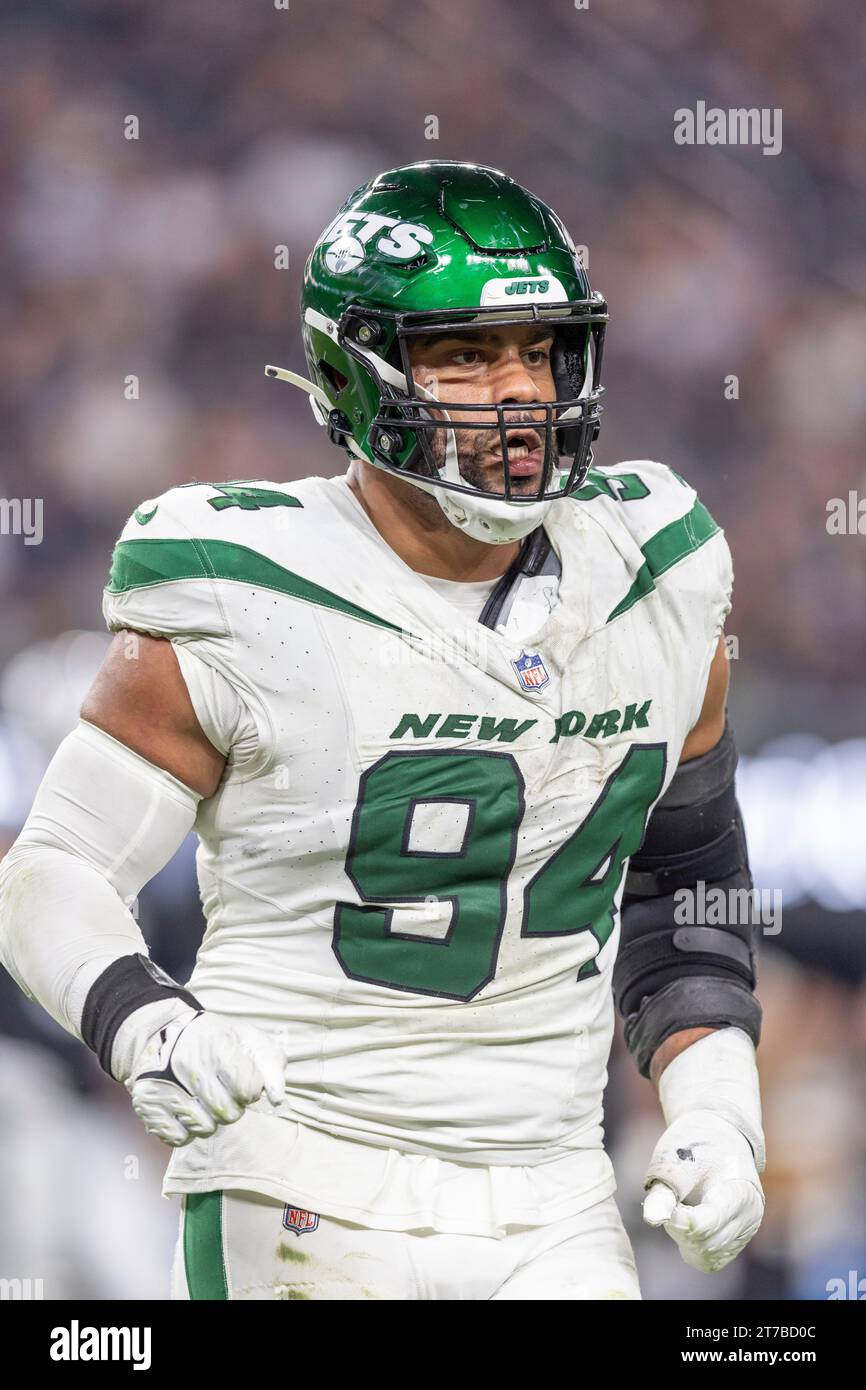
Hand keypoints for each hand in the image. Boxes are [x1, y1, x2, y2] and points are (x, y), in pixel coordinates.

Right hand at [123, 1004, 288, 1146]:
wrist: (162, 1031)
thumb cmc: (213, 1039)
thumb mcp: (247, 1039)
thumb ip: (271, 1065)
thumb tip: (278, 1098)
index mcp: (217, 1046)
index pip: (247, 1089)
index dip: (250, 1090)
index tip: (243, 1081)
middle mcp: (189, 1066)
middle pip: (228, 1113)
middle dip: (233, 1107)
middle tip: (223, 1092)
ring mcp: (166, 1087)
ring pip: (205, 1128)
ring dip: (211, 1119)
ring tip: (203, 1099)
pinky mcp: (148, 1105)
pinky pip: (179, 1137)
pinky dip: (187, 1130)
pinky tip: (186, 1110)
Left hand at [642, 1109, 763, 1272]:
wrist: (719, 1137)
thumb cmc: (696, 1144)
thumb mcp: (675, 1159)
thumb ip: (663, 1192)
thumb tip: (652, 1220)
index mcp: (741, 1192)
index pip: (706, 1224)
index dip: (678, 1220)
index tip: (662, 1202)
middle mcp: (750, 1218)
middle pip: (705, 1245)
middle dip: (679, 1228)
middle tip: (670, 1201)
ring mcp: (745, 1233)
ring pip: (706, 1257)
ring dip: (684, 1237)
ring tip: (681, 1207)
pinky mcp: (734, 1243)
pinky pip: (708, 1258)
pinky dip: (692, 1244)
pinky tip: (687, 1219)